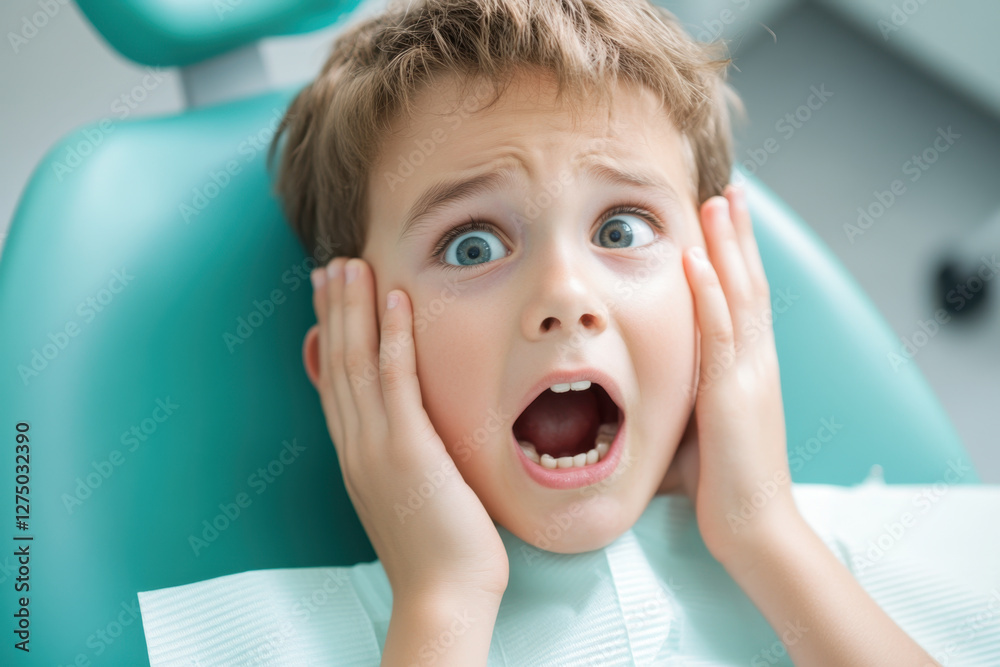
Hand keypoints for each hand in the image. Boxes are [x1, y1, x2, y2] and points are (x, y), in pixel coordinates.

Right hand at [306, 257, 508, 602]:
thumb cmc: (438, 547)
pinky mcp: (406, 447)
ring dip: (353, 308)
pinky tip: (395, 299)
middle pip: (336, 362)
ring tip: (351, 264)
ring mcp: (376, 444)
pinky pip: (395, 379)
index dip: (328, 333)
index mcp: (355, 453)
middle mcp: (356, 444)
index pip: (334, 381)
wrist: (443, 593)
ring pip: (356, 361)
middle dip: (334, 309)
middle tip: (331, 264)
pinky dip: (392, 334)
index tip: (329, 295)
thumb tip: (402, 424)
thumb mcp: (406, 493)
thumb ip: (397, 454)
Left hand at [658, 184, 796, 566]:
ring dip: (727, 245)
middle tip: (730, 190)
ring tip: (718, 200)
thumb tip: (645, 386)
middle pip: (749, 283)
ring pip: (740, 294)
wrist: (754, 528)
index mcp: (749, 369)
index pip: (746, 299)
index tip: (726, 221)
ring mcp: (748, 374)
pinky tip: (697, 257)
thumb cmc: (722, 485)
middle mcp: (755, 362)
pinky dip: (710, 290)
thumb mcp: (699, 427)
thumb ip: (683, 396)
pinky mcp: (731, 393)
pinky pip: (720, 331)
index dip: (738, 257)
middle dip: (738, 235)